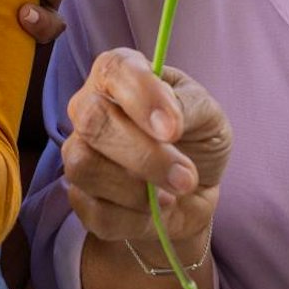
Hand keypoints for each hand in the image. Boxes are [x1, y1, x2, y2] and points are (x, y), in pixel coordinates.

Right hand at [62, 48, 229, 245]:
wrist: (193, 192)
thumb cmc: (196, 140)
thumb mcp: (209, 115)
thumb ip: (189, 107)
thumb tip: (167, 124)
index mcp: (119, 74)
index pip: (114, 69)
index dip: (141, 97)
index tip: (173, 129)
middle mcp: (89, 107)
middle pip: (93, 121)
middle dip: (143, 154)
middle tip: (184, 176)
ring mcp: (79, 153)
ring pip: (85, 167)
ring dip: (136, 190)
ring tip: (172, 194)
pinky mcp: (80, 198)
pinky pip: (95, 211)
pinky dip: (134, 219)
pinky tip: (154, 210)